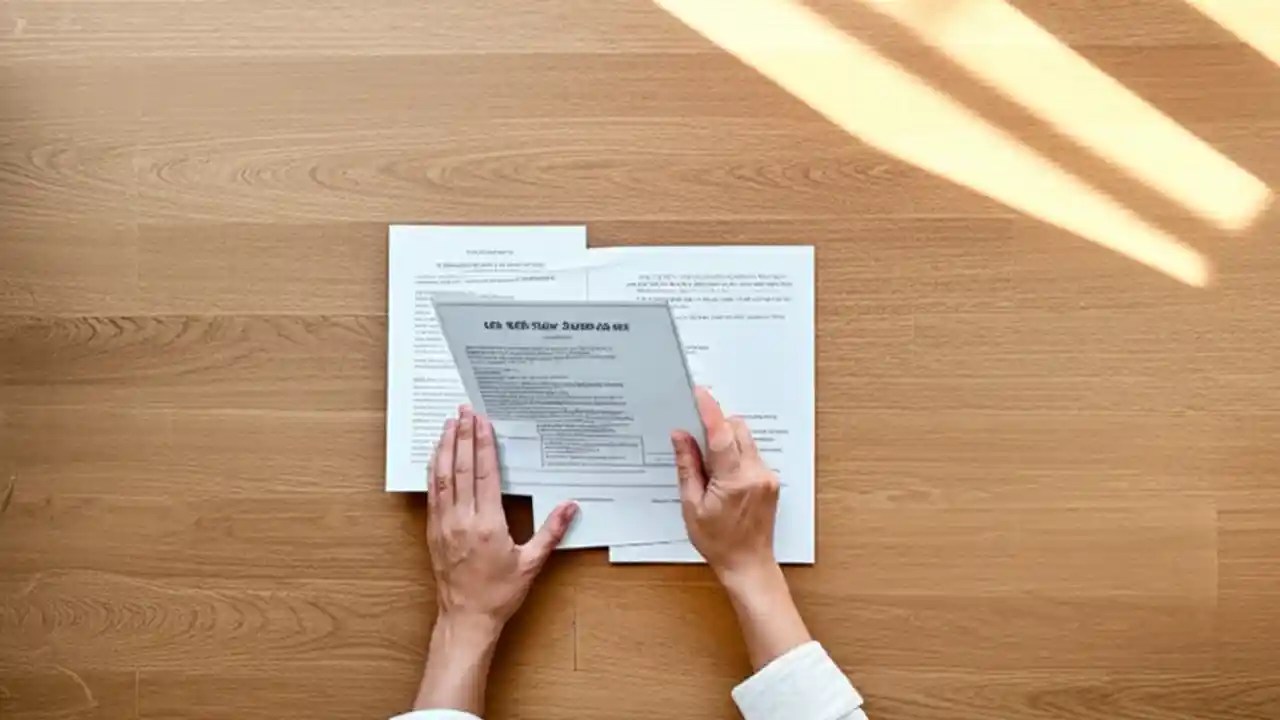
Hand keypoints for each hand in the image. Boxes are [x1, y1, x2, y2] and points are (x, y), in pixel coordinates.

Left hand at [415, 405, 576, 712]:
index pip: (485, 474)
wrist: (466, 618)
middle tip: (465, 411)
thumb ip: (552, 531)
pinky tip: (436, 456)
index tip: (483, 422)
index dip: (484, 445)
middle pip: (462, 468)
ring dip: (446, 447)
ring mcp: (444, 524)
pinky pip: (432, 493)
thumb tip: (571, 506)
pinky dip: (434, 470)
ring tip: (449, 424)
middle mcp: (463, 519)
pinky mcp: (433, 531)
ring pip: (443, 476)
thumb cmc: (499, 593)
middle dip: (464, 436)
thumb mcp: (532, 563)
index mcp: (488, 524)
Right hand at [671, 387, 811, 669]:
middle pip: (737, 430)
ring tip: (708, 467)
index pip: (722, 434)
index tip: (700, 393)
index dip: (710, 410)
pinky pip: (751, 455)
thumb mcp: (692, 506)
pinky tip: (722, 477)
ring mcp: (766, 476)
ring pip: (745, 441)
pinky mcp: (770, 481)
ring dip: (726, 442)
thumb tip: (681, 436)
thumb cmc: (718, 542)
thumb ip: (688, 467)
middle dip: (717, 426)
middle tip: (694, 437)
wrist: (748, 565)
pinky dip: (735, 455)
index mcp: (734, 480)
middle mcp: (756, 474)